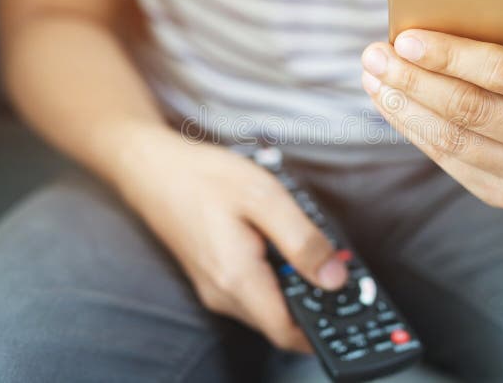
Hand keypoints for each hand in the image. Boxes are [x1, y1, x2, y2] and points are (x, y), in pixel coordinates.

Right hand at [113, 129, 347, 351]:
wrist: (151, 168)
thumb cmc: (202, 177)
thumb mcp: (264, 198)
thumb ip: (302, 241)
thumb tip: (334, 278)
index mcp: (237, 279)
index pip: (288, 333)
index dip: (325, 330)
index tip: (352, 310)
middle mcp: (223, 294)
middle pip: (281, 322)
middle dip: (314, 303)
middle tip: (335, 265)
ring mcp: (215, 288)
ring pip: (268, 306)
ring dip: (295, 287)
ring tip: (307, 247)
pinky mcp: (212, 276)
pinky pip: (253, 291)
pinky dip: (276, 277)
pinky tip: (280, 243)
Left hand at [361, 0, 502, 207]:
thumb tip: (445, 0)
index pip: (502, 71)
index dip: (449, 56)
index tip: (405, 39)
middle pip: (470, 109)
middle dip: (413, 80)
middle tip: (375, 56)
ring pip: (452, 140)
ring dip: (403, 107)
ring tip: (374, 79)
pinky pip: (448, 161)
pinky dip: (412, 130)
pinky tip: (390, 105)